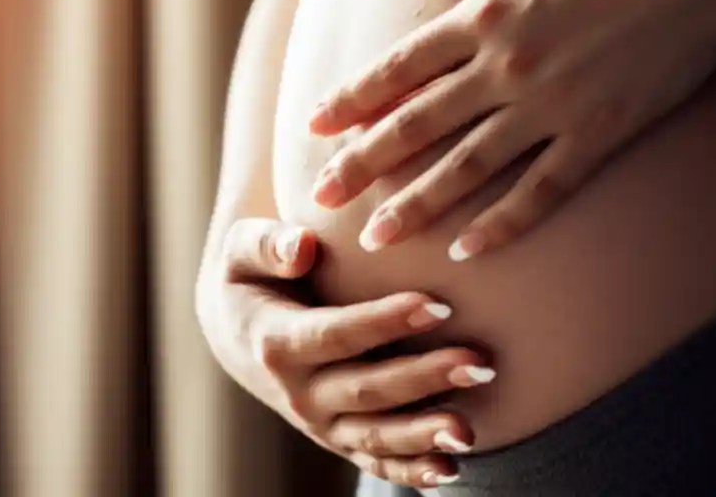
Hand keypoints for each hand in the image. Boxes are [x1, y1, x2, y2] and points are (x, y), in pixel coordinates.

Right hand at [196, 218, 496, 487]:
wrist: (235, 334)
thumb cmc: (250, 278)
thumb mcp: (241, 252)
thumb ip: (267, 244)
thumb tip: (303, 246)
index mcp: (277, 342)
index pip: (336, 334)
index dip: (384, 322)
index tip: (438, 304)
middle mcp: (297, 392)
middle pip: (366, 390)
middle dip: (424, 378)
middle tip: (480, 362)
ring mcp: (319, 422)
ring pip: (374, 436)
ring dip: (423, 435)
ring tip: (468, 430)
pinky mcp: (337, 439)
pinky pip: (374, 461)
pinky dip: (410, 470)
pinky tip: (451, 470)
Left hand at [306, 0, 715, 259]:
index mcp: (482, 13)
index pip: (398, 67)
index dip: (351, 100)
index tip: (313, 126)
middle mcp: (504, 65)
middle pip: (416, 124)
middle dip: (361, 163)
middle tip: (320, 197)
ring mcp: (551, 104)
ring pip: (466, 166)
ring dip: (415, 205)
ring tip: (374, 237)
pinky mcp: (600, 132)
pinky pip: (541, 189)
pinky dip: (503, 223)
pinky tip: (468, 250)